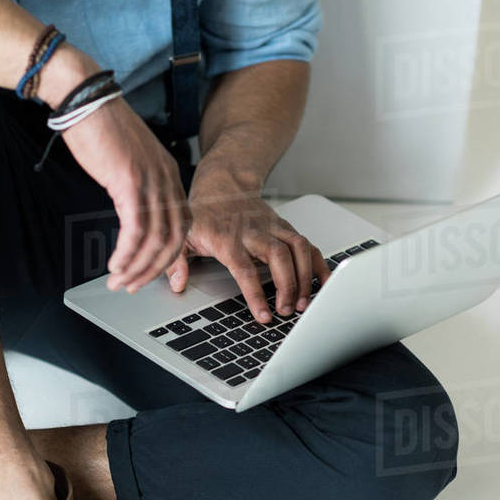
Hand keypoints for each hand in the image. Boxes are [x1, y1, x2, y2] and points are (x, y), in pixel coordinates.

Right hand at [59, 98, 190, 291]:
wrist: (84, 98)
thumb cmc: (98, 126)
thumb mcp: (126, 160)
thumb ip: (135, 184)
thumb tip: (131, 210)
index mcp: (168, 173)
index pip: (181, 224)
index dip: (168, 254)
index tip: (150, 271)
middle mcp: (166, 178)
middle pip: (174, 237)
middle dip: (154, 269)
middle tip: (133, 285)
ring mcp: (150, 179)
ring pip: (155, 238)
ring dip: (137, 267)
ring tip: (119, 281)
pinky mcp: (130, 181)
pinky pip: (135, 229)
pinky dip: (127, 253)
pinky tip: (115, 264)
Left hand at [168, 166, 330, 323]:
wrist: (223, 185)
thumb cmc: (204, 214)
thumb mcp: (182, 235)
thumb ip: (176, 261)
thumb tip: (177, 284)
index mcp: (227, 238)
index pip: (244, 268)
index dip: (256, 293)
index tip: (264, 315)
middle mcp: (254, 231)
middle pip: (278, 256)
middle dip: (287, 286)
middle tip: (288, 311)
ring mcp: (273, 228)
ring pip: (298, 248)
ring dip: (305, 277)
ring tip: (304, 303)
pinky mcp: (285, 228)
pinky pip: (307, 245)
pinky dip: (318, 263)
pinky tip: (323, 283)